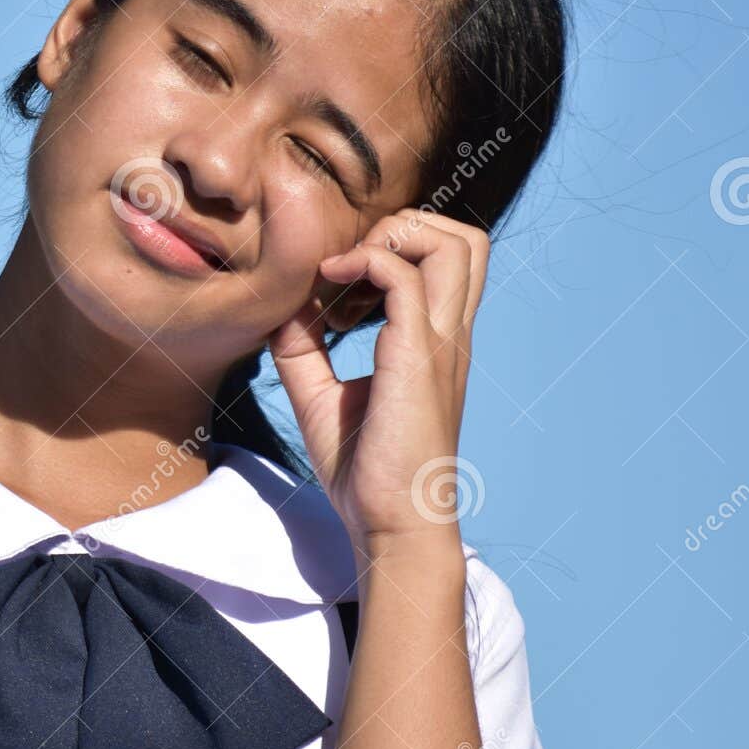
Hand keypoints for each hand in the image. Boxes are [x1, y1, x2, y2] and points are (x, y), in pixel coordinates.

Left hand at [267, 208, 489, 563]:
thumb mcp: (320, 394)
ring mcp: (441, 343)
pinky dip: (365, 264)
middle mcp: (449, 334)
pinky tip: (328, 293)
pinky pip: (404, 278)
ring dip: (394, 236)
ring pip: (454, 243)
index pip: (447, 259)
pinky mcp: (418, 357)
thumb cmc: (364, 469)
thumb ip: (304, 346)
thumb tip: (283, 305)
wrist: (388, 523)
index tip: (335, 278)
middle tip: (350, 262)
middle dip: (406, 225)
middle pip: (466, 238)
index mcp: (436, 341)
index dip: (393, 244)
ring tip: (345, 271)